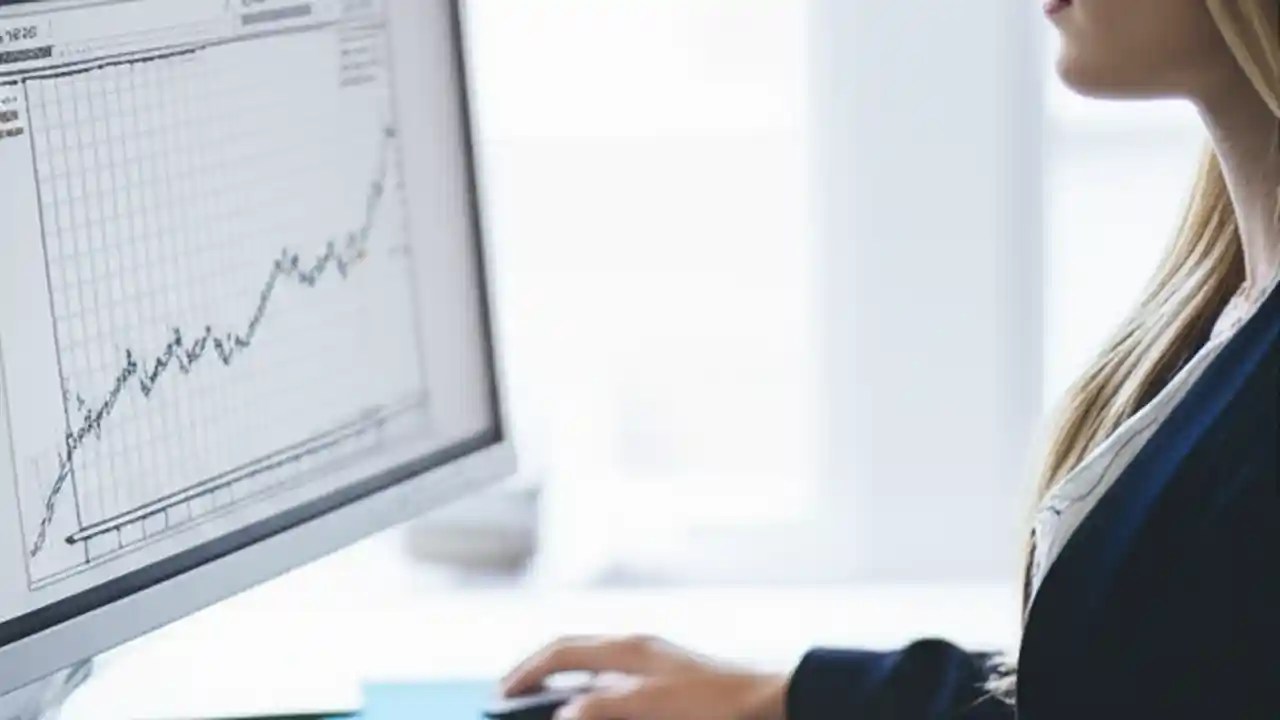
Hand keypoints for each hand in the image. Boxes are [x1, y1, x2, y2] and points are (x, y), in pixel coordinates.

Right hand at [500, 635, 788, 719]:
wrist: (775, 702)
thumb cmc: (719, 702)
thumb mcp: (652, 706)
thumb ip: (604, 706)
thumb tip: (564, 714)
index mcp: (628, 649)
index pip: (561, 651)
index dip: (527, 672)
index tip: (502, 696)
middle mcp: (638, 650)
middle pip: (575, 656)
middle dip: (542, 678)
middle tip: (516, 701)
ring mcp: (656, 664)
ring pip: (596, 671)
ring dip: (569, 689)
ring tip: (551, 711)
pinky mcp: (672, 683)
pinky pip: (619, 686)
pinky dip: (597, 697)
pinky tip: (599, 712)